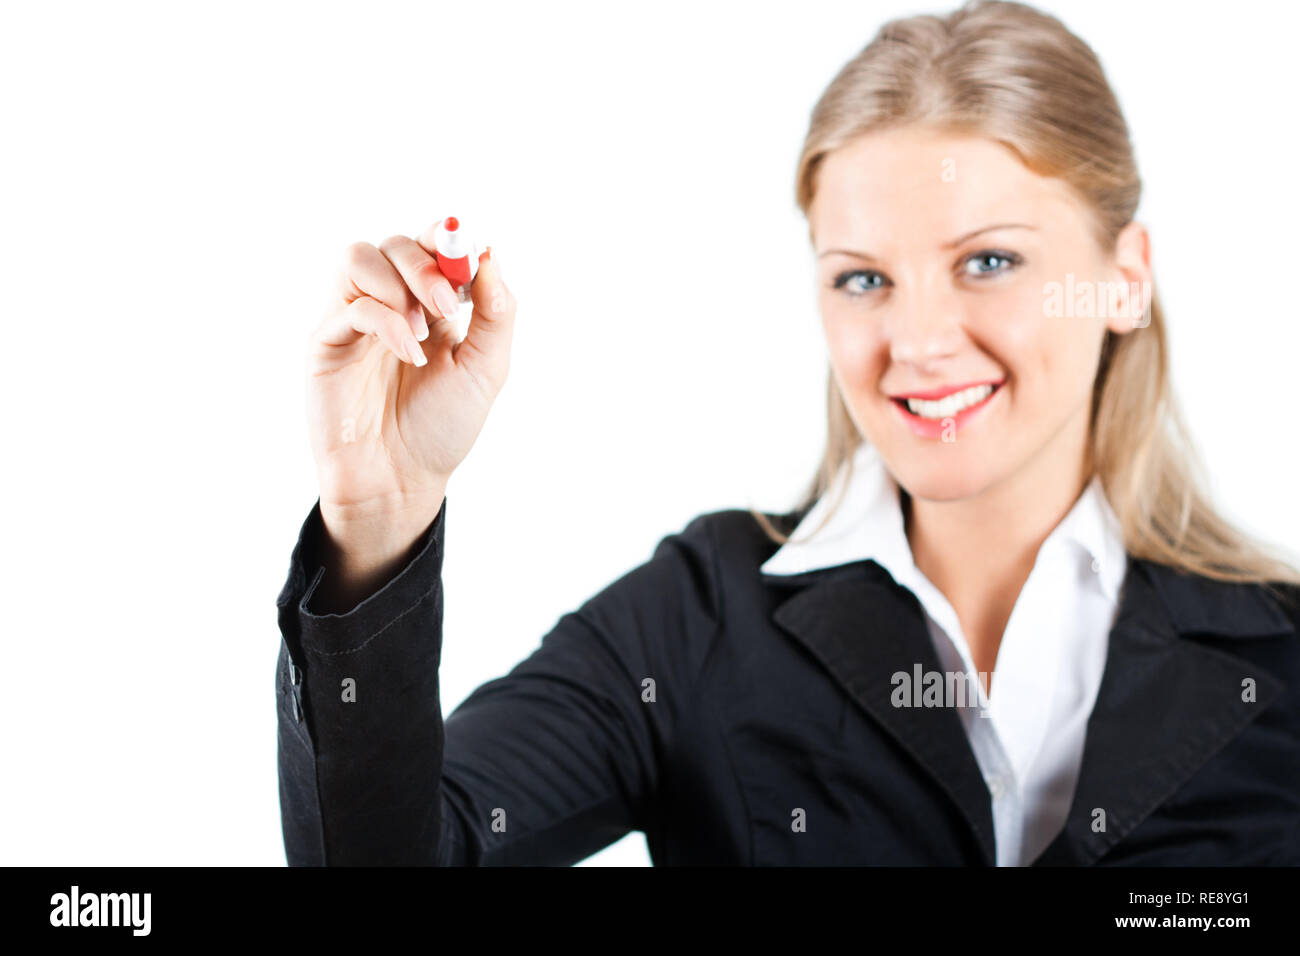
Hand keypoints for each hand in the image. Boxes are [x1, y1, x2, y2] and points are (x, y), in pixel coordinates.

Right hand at [306, 220, 514, 598]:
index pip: (433, 246)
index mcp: (430, 304)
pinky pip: (350, 306)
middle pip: (395, 243)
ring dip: (398, 283)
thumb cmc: (441, 427)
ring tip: (424, 330)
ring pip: (359, 256)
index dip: (450, 240)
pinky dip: (386, 321)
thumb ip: (495, 312)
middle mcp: (389, 302)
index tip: (472, 258)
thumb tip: (492, 253)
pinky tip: (409, 354)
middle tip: (448, 304)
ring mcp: (355, 319)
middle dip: (425, 264)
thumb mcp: (486, 368)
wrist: (400, 480)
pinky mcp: (327, 341)